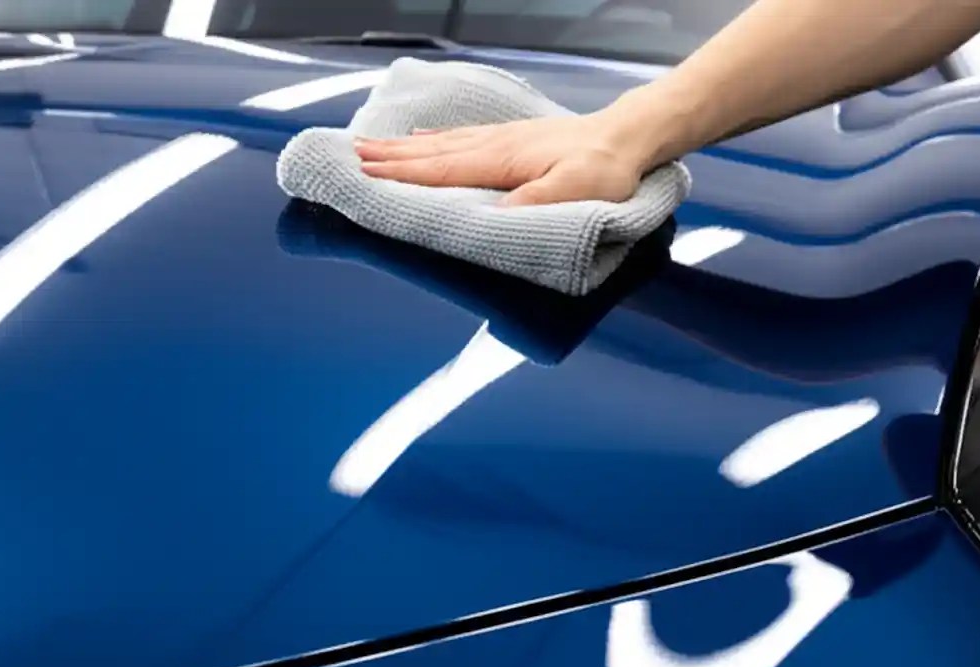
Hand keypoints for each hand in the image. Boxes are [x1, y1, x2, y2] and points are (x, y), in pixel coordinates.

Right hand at [353, 113, 650, 206]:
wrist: (628, 136)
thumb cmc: (607, 169)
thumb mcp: (576, 191)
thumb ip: (534, 203)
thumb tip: (492, 217)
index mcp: (501, 160)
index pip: (440, 169)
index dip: (401, 173)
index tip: (363, 172)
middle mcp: (494, 145)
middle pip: (430, 153)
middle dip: (388, 157)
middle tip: (350, 157)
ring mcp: (500, 139)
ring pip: (440, 144)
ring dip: (403, 148)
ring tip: (371, 147)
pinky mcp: (511, 139)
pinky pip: (459, 138)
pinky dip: (433, 140)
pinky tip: (421, 139)